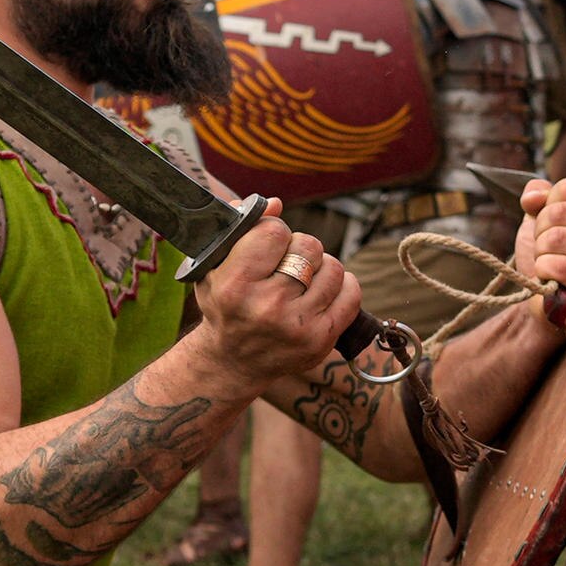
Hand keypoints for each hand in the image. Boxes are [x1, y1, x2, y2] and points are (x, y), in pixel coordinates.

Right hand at [186, 202, 359, 402]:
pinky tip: (323, 291)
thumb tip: (276, 203)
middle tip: (286, 264)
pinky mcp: (321, 339)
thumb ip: (239, 229)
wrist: (233, 361)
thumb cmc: (224, 305)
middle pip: (309, 246)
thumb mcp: (214, 267)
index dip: (273, 232)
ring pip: (333, 267)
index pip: (274, 232)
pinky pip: (352, 293)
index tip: (267, 246)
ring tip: (303, 279)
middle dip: (299, 248)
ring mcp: (297, 325)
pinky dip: (343, 286)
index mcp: (235, 285)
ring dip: (321, 267)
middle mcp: (267, 306)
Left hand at [511, 175, 565, 301]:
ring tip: (551, 263)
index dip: (545, 207)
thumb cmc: (548, 254)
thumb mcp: (540, 217)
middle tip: (548, 250)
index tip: (551, 227)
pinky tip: (551, 278)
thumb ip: (537, 195)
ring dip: (541, 253)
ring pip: (555, 238)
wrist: (545, 299)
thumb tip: (534, 197)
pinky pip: (556, 265)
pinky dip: (542, 271)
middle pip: (558, 212)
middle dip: (540, 232)